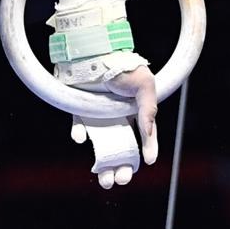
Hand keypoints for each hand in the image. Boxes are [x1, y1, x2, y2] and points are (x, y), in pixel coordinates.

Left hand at [69, 64, 158, 187]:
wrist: (97, 49)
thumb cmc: (123, 66)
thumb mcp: (145, 86)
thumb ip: (149, 111)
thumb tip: (150, 138)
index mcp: (134, 113)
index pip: (141, 138)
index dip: (145, 150)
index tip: (146, 163)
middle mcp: (115, 117)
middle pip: (119, 150)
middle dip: (120, 168)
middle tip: (120, 179)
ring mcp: (97, 115)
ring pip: (100, 147)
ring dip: (101, 164)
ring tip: (103, 178)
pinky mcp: (80, 110)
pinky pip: (79, 126)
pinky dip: (79, 133)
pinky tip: (81, 138)